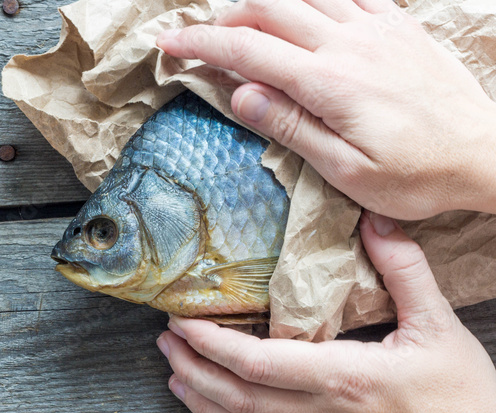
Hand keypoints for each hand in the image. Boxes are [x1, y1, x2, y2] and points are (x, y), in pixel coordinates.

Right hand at [156, 0, 495, 218]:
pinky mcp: (398, 25)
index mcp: (329, 82)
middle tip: (199, 39)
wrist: (485, 155)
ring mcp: (377, 27)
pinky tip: (301, 12)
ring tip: (242, 25)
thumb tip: (241, 93)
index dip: (200, 43)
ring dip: (262, 3)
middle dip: (224, 18)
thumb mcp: (345, 169)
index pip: (246, 49)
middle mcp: (350, 43)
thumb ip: (291, 126)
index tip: (168, 44)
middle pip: (268, 7)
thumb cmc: (416, 175)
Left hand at [156, 212, 495, 412]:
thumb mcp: (438, 323)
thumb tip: (375, 220)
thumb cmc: (462, 396)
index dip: (209, 343)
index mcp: (340, 376)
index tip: (181, 322)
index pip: (254, 360)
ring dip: (200, 404)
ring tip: (174, 377)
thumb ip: (403, 269)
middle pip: (235, 394)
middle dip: (192, 366)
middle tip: (166, 341)